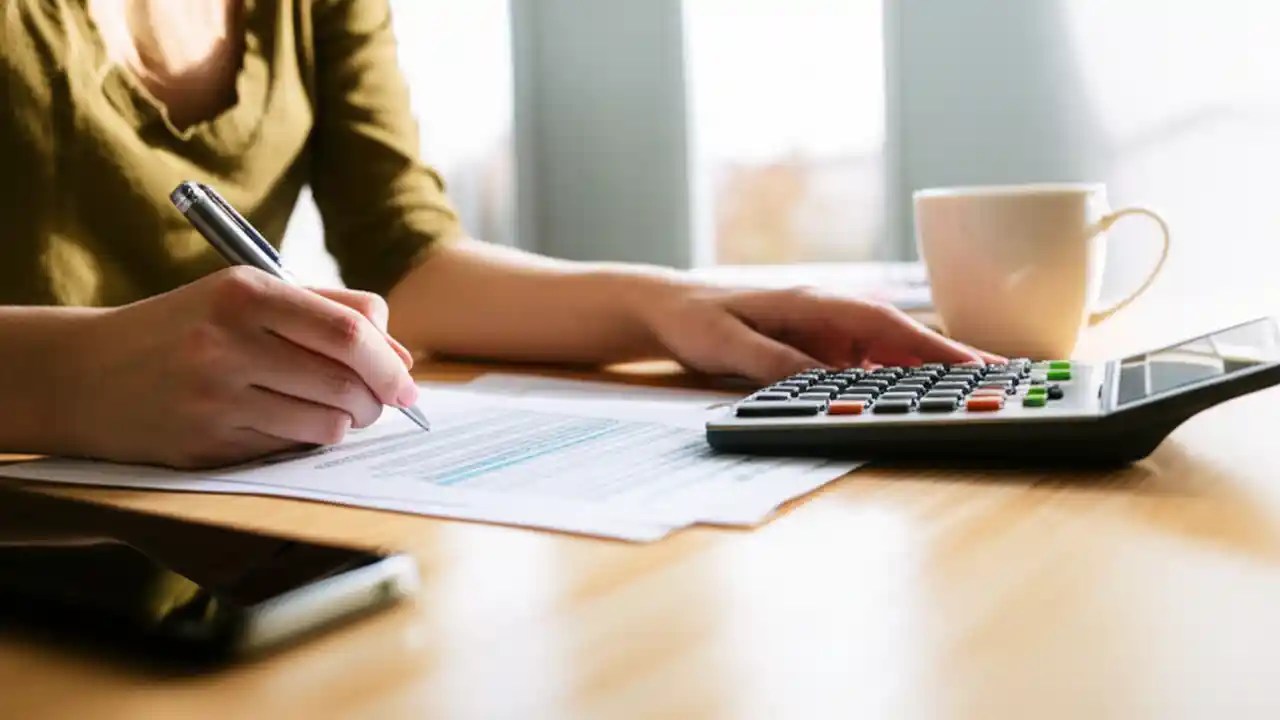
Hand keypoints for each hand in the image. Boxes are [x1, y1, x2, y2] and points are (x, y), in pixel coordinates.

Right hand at [66, 267, 416, 467]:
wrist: (84, 374)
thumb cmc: (185, 328)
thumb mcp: (246, 294)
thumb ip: (328, 311)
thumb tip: (401, 354)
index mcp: (244, 293)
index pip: (348, 330)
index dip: (390, 361)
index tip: (407, 379)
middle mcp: (227, 343)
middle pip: (346, 381)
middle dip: (379, 398)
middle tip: (382, 401)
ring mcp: (215, 398)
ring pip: (326, 423)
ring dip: (348, 422)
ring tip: (338, 411)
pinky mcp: (206, 444)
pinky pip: (290, 448)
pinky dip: (308, 439)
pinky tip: (293, 423)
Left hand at [643, 285, 1002, 382]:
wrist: (670, 309)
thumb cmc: (695, 320)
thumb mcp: (726, 344)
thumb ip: (771, 362)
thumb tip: (819, 384)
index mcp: (814, 305)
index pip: (886, 326)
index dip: (932, 347)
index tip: (972, 365)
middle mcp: (830, 316)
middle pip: (902, 339)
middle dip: (950, 360)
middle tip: (1000, 381)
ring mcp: (828, 333)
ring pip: (892, 353)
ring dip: (930, 372)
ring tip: (975, 394)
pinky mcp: (821, 350)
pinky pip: (869, 365)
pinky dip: (899, 380)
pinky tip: (921, 399)